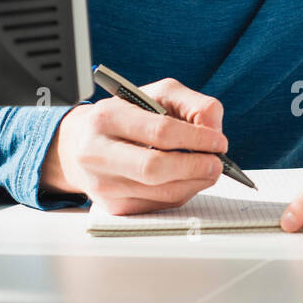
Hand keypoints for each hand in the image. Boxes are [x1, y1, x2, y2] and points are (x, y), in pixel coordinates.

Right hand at [40, 79, 228, 215]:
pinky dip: (182, 193)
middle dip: (196, 167)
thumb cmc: (126, 117)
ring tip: (207, 169)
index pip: (160, 132)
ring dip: (195, 182)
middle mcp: (97, 153)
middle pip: (156, 169)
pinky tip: (184, 179)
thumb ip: (191, 103)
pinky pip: (160, 206)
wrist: (82, 144)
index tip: (219, 142)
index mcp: (107, 118)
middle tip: (218, 163)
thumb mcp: (156, 95)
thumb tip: (214, 130)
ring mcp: (103, 185)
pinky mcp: (114, 207)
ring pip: (163, 193)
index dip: (197, 139)